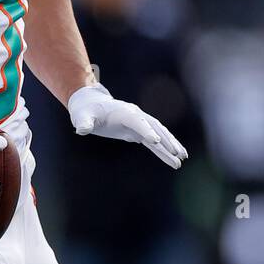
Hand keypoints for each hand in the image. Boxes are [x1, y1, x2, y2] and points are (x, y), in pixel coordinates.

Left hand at [67, 83, 187, 168]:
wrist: (91, 105)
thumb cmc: (85, 111)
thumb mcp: (82, 117)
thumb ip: (83, 123)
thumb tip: (81, 130)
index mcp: (123, 112)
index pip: (137, 121)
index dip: (145, 130)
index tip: (154, 141)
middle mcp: (135, 116)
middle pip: (154, 128)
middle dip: (166, 141)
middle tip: (177, 155)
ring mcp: (139, 123)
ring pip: (159, 135)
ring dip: (170, 146)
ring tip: (182, 159)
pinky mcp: (139, 131)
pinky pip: (154, 141)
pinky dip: (164, 149)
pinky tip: (175, 158)